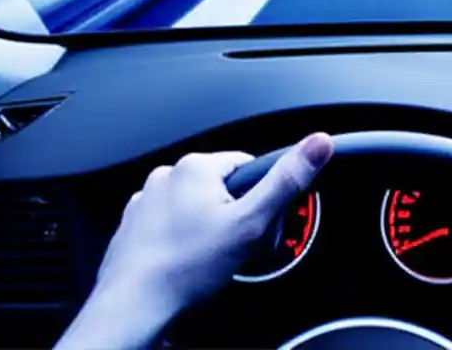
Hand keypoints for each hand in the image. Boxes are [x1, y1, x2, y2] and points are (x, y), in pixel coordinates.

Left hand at [56, 132, 334, 349]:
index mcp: (195, 167)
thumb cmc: (185, 269)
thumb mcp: (250, 224)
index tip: (257, 224)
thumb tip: (317, 145)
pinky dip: (183, 242)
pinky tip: (188, 264)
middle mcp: (166, 177)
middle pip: (223, 189)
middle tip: (235, 248)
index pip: (248, 167)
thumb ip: (285, 182)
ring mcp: (146, 202)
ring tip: (209, 260)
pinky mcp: (135, 226)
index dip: (262, 199)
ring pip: (196, 209)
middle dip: (235, 217)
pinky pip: (172, 227)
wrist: (135, 307)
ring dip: (209, 231)